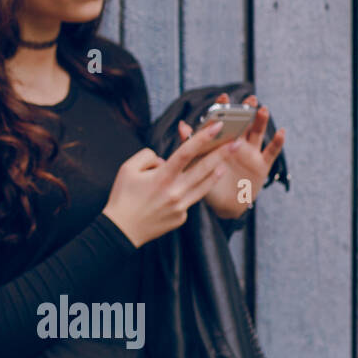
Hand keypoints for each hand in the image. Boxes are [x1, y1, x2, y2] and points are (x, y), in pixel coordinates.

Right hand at [101, 118, 237, 247]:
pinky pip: (188, 200)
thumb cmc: (122, 197)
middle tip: (236, 143)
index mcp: (162, 177)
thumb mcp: (127, 169)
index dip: (202, 137)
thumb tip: (164, 160)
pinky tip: (178, 192)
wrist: (121, 230)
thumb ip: (147, 157)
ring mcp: (181, 206)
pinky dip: (187, 192)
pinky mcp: (181, 218)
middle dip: (222, 154)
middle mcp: (175, 191)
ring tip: (224, 165)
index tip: (216, 127)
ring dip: (215, 173)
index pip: (186, 152)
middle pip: (204, 168)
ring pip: (204, 186)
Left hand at [177, 93, 285, 219]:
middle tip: (250, 98)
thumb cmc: (206, 182)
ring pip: (258, 134)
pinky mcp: (261, 166)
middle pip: (243, 123)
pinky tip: (281, 132)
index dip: (223, 108)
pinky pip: (271, 152)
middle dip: (246, 110)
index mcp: (220, 141)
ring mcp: (250, 154)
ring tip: (263, 109)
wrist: (222, 206)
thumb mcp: (197, 164)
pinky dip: (277, 142)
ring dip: (261, 122)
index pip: (221, 121)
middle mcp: (236, 144)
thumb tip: (181, 125)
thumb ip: (191, 144)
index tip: (223, 96)